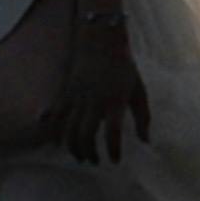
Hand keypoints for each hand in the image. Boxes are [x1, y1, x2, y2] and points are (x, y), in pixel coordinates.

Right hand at [50, 19, 147, 162]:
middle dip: (89, 152)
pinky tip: (56, 142)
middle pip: (86, 134)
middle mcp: (94, 100)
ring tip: (79, 156)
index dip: (113, 149)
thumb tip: (146, 141)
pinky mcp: (65, 91)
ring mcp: (77, 96)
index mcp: (115, 100)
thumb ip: (143, 117)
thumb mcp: (139, 90)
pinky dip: (54, 131)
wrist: (100, 39)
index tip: (114, 161)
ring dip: (73, 146)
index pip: (113, 132)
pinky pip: (56, 115)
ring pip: (68, 128)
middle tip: (94, 161)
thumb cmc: (123, 66)